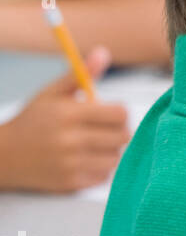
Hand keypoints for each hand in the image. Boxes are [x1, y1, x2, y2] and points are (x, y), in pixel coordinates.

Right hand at [0, 46, 130, 192]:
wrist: (3, 156)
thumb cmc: (32, 120)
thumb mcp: (52, 93)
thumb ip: (80, 74)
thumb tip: (103, 52)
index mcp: (69, 114)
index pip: (120, 114)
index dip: (119, 113)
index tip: (109, 113)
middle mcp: (70, 140)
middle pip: (123, 136)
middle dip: (117, 131)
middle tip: (103, 129)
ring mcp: (70, 163)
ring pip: (116, 157)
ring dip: (110, 151)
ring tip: (92, 144)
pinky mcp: (70, 183)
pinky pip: (104, 176)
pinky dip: (99, 168)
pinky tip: (84, 160)